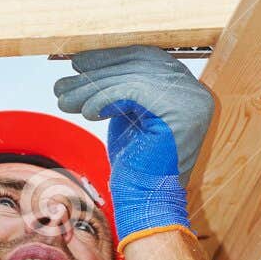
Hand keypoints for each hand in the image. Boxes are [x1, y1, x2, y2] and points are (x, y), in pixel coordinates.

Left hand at [53, 46, 214, 248]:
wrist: (148, 202)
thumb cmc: (138, 165)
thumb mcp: (128, 116)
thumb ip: (121, 88)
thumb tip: (85, 61)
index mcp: (188, 91)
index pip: (147, 58)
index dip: (111, 58)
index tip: (79, 63)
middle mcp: (196, 92)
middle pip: (138, 64)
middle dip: (97, 70)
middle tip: (64, 80)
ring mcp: (191, 100)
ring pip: (131, 77)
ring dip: (91, 87)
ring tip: (64, 99)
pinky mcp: (178, 110)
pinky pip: (132, 90)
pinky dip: (104, 99)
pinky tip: (86, 112)